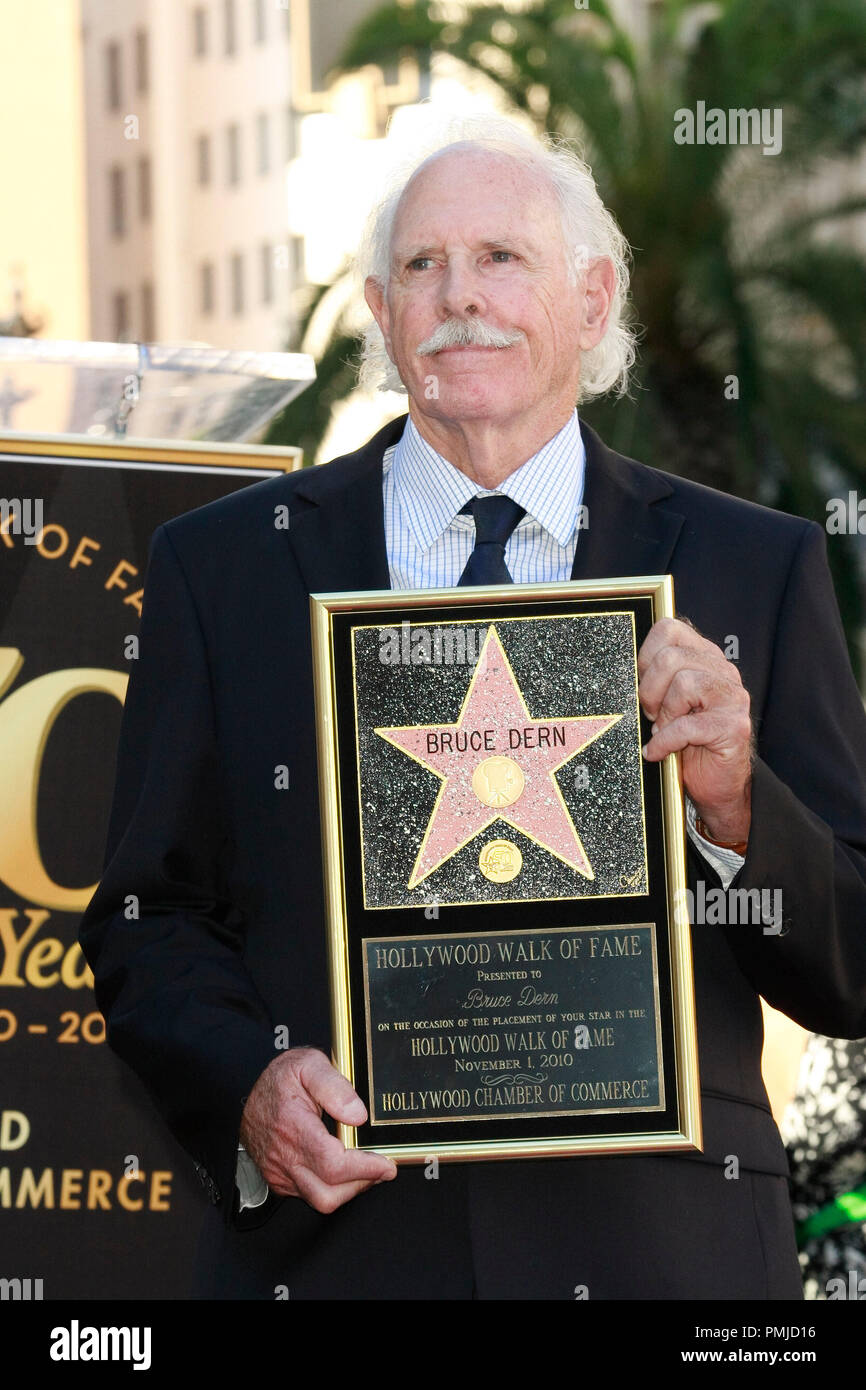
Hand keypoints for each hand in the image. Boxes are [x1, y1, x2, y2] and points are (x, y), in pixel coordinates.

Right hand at [239, 1046, 396, 1213]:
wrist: (244, 1093)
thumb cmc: (278, 1080)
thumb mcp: (308, 1064)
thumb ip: (334, 1086)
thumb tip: (358, 1116)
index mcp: (293, 1128)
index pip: (333, 1164)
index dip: (365, 1168)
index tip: (386, 1164)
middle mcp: (284, 1158)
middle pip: (328, 1194)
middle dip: (361, 1184)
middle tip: (380, 1168)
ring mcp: (280, 1173)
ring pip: (320, 1200)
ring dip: (348, 1189)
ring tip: (365, 1167)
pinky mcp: (280, 1181)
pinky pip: (309, 1195)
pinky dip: (332, 1187)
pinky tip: (343, 1167)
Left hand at [638, 617, 752, 843]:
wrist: (717, 784)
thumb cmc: (687, 743)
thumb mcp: (664, 704)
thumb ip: (652, 681)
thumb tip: (618, 670)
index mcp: (704, 658)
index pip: (669, 629)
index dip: (645, 656)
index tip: (641, 684)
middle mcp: (723, 671)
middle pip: (672, 657)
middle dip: (649, 690)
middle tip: (650, 714)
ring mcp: (732, 697)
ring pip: (684, 683)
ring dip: (663, 714)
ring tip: (661, 730)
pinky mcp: (734, 727)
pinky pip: (687, 726)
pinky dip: (665, 742)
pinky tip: (659, 752)